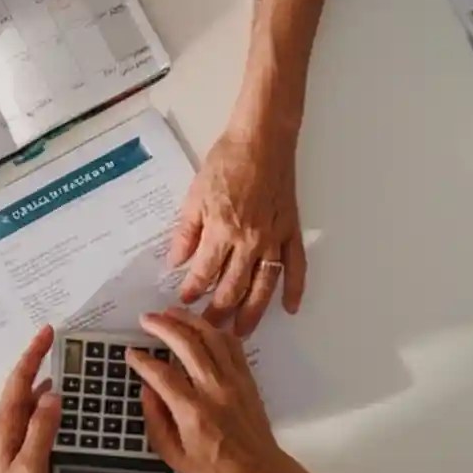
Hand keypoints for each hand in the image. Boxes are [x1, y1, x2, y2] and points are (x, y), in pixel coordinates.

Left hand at [0, 326, 59, 472]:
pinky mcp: (14, 454)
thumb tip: (52, 394)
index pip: (19, 380)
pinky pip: (30, 419)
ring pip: (26, 402)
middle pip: (21, 386)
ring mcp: (7, 441)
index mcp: (4, 426)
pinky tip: (56, 407)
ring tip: (62, 367)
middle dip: (37, 362)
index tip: (47, 331)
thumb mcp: (31, 466)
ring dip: (41, 382)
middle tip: (57, 341)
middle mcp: (3, 428)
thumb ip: (42, 430)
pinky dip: (43, 405)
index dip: (33, 354)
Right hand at [126, 308, 286, 472]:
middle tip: (147, 320)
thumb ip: (155, 420)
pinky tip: (201, 326)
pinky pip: (232, 345)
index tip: (132, 354)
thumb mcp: (173, 455)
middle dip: (163, 326)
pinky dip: (215, 330)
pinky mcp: (246, 378)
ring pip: (211, 336)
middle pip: (187, 344)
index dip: (143, 360)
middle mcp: (215, 391)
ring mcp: (234, 381)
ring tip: (170, 312)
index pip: (162, 374)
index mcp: (193, 412)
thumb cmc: (216, 469)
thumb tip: (147, 390)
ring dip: (189, 320)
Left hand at [170, 124, 306, 335]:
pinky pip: (296, 266)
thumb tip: (176, 261)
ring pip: (263, 286)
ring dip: (252, 313)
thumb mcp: (194, 196)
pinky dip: (294, 289)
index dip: (191, 293)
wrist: (262, 140)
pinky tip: (289, 308)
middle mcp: (249, 241)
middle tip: (208, 330)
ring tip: (241, 333)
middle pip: (233, 288)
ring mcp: (274, 238)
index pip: (204, 273)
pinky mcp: (291, 231)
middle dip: (218, 313)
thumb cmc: (226, 162)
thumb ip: (186, 232)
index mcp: (222, 230)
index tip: (182, 305)